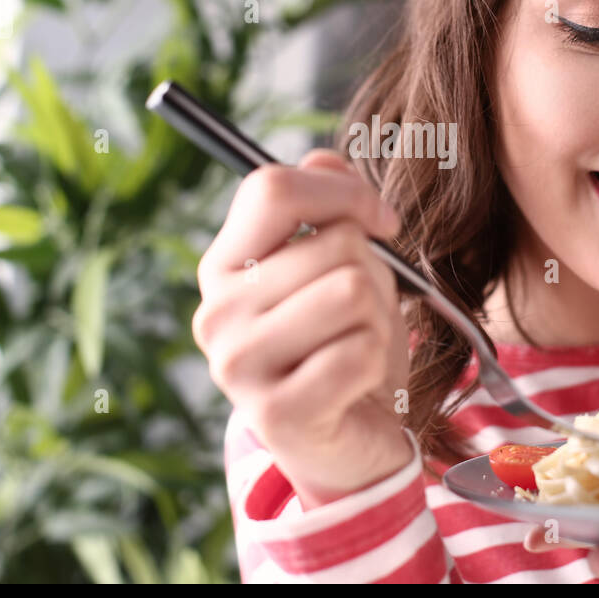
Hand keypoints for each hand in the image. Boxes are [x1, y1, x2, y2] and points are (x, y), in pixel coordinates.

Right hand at [193, 149, 413, 506]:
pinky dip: (376, 361)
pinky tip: (357, 383)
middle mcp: (216, 312)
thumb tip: (326, 160)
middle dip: (375, 273)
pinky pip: (358, 351)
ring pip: (350, 292)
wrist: (353, 437)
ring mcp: (237, 367)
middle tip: (362, 313)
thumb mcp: (342, 263)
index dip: (344, 193)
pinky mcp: (273, 415)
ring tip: (358, 343)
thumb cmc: (345, 340)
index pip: (272, 188)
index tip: (382, 222)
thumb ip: (331, 202)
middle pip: (333, 243)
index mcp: (224, 265)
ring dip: (377, 317)